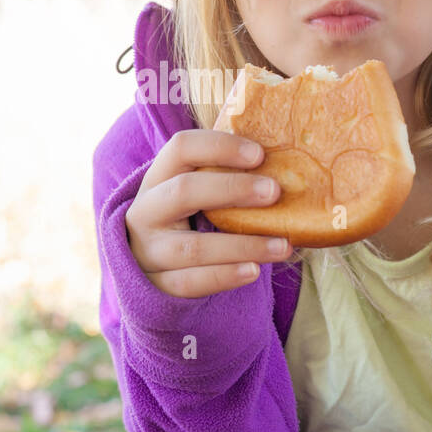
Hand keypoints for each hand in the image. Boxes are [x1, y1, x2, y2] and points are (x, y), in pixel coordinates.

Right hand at [123, 130, 290, 298]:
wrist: (151, 267)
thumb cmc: (187, 220)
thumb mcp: (195, 193)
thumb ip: (225, 176)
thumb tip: (286, 163)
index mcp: (157, 177)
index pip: (181, 148)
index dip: (219, 146)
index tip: (259, 155)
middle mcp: (145, 211)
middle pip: (184, 191)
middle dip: (232, 189)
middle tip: (274, 192)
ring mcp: (148, 251)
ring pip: (193, 247)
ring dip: (242, 245)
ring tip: (282, 245)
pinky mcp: (155, 284)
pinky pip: (190, 282)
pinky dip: (225, 276)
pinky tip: (254, 271)